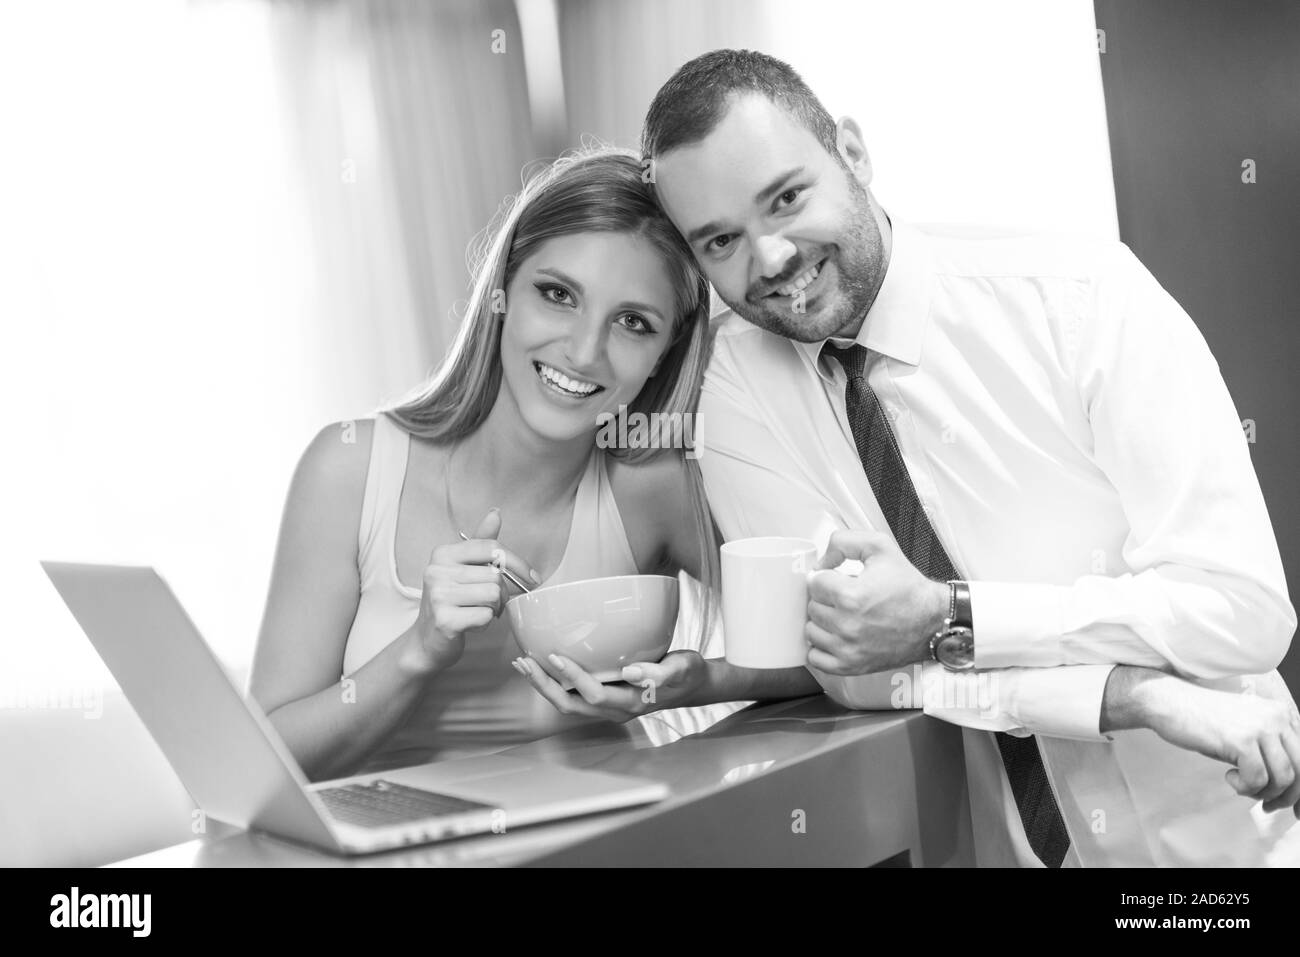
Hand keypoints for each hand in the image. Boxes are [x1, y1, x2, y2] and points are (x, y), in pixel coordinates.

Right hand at [412, 509, 538, 669]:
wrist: (426, 641)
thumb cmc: (449, 603)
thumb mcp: (462, 568)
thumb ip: (480, 542)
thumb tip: (495, 512)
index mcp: (443, 554)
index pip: (491, 547)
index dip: (517, 562)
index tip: (532, 577)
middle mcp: (437, 571)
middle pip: (495, 575)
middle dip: (501, 593)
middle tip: (488, 603)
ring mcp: (439, 596)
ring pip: (493, 595)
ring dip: (493, 608)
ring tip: (477, 611)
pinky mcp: (445, 620)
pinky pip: (486, 616)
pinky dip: (485, 623)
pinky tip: (470, 624)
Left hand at [513, 650, 708, 721]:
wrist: (691, 684)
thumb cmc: (687, 674)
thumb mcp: (682, 668)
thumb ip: (659, 673)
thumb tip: (629, 672)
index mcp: (631, 704)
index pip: (594, 695)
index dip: (573, 678)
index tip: (555, 656)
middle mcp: (614, 710)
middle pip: (569, 705)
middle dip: (544, 685)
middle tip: (524, 662)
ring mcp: (607, 707)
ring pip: (566, 702)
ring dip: (543, 684)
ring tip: (523, 663)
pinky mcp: (603, 697)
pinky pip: (571, 695)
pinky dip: (553, 681)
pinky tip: (542, 664)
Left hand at [803, 530, 947, 675]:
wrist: (933, 620)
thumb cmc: (909, 588)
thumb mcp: (880, 547)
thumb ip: (844, 542)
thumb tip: (821, 561)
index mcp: (851, 596)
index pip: (814, 583)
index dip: (827, 578)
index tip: (839, 581)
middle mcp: (847, 625)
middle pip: (812, 607)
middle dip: (826, 599)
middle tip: (845, 598)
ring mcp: (848, 649)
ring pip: (811, 631)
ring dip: (823, 623)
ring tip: (843, 616)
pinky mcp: (851, 666)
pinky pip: (816, 658)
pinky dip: (822, 648)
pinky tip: (837, 637)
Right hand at [1142, 680, 1299, 815]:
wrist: (1168, 702)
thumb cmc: (1202, 719)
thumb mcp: (1246, 728)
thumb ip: (1271, 747)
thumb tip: (1289, 785)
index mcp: (1281, 713)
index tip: (1293, 806)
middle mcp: (1277, 717)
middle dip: (1287, 796)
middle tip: (1268, 805)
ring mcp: (1260, 727)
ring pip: (1283, 778)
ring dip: (1263, 792)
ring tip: (1243, 787)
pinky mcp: (1241, 740)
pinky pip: (1258, 779)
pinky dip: (1244, 787)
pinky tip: (1228, 776)